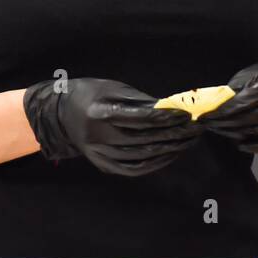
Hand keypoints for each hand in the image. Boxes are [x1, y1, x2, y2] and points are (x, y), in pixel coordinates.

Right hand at [23, 77, 200, 176]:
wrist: (61, 115)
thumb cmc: (91, 95)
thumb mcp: (114, 89)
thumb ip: (142, 101)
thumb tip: (173, 109)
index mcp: (100, 112)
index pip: (142, 118)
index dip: (168, 118)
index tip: (188, 115)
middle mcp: (99, 136)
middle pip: (146, 139)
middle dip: (176, 134)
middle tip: (197, 128)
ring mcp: (100, 154)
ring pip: (143, 156)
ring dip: (171, 149)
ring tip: (189, 140)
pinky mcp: (103, 166)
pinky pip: (135, 169)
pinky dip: (156, 163)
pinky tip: (171, 154)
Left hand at [200, 63, 257, 155]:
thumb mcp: (248, 77)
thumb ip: (234, 90)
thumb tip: (212, 107)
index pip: (251, 97)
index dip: (228, 108)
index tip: (209, 114)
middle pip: (256, 116)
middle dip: (229, 122)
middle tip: (209, 125)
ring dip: (238, 133)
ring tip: (219, 131)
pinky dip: (253, 145)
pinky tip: (238, 143)